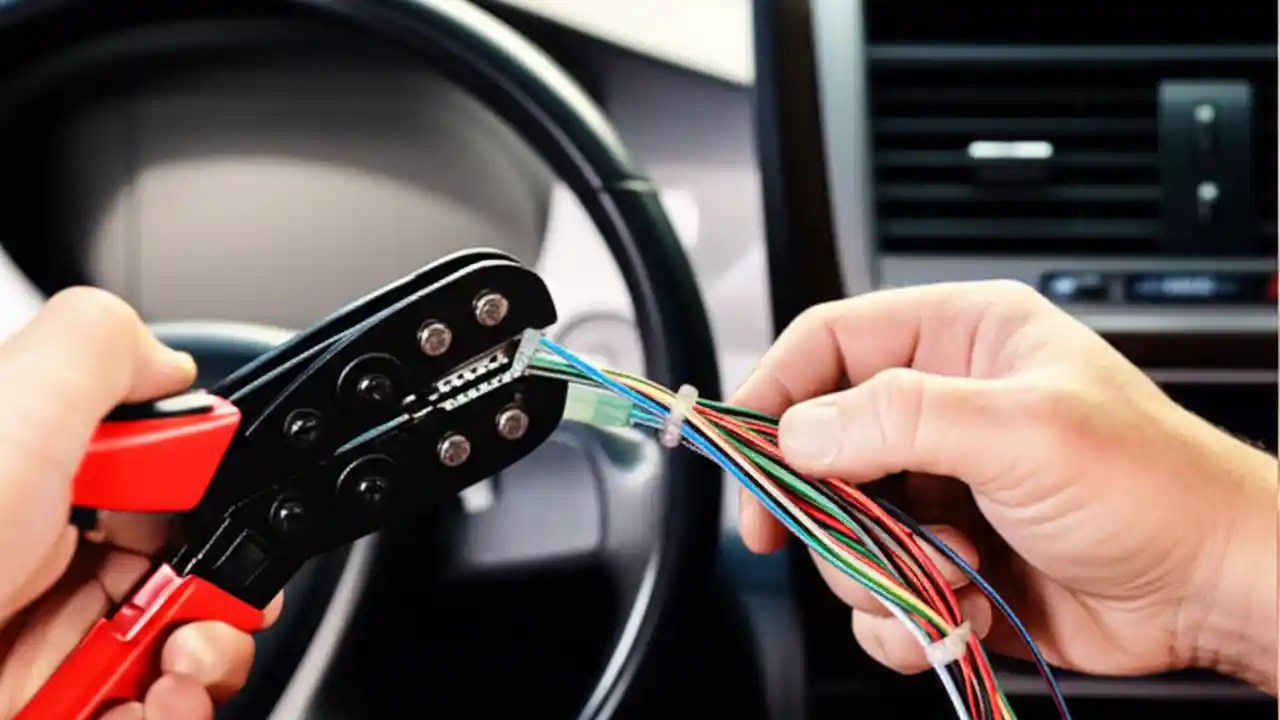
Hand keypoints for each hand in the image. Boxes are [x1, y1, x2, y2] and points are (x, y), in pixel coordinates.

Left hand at [0, 288, 279, 718]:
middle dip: (219, 594)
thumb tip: (172, 365)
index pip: (163, 478)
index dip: (217, 502)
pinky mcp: (52, 708)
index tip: (227, 524)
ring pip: (172, 654)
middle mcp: (41, 561)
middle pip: (182, 570)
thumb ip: (97, 349)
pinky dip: (162, 712)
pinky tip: (143, 706)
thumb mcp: (1, 409)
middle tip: (196, 612)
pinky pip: (140, 711)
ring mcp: (40, 648)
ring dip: (198, 667)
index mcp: (38, 480)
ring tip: (165, 677)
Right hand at [734, 281, 1276, 691]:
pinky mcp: (943, 560)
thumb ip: (902, 417)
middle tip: (810, 535)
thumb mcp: (1024, 430)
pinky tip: (954, 611)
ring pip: (838, 528)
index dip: (773, 393)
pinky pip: (874, 591)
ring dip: (873, 567)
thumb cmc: (1154, 486)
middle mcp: (940, 409)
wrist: (1216, 590)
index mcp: (958, 341)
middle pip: (818, 446)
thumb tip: (804, 431)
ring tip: (946, 571)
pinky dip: (898, 616)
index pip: (828, 345)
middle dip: (820, 504)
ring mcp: (939, 489)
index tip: (741, 450)